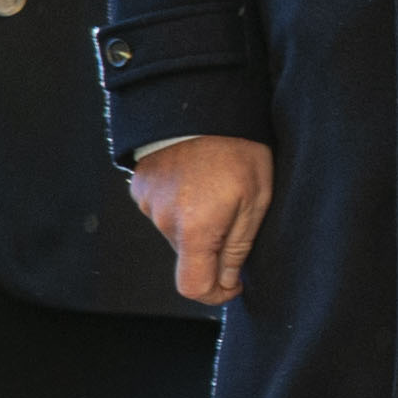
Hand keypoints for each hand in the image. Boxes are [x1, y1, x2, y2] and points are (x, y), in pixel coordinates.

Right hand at [130, 134, 271, 304]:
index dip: (215, 294)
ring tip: (217, 188)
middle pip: (188, 257)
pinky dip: (181, 205)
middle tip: (236, 215)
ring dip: (197, 223)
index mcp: (194, 229)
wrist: (203, 103)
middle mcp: (164, 221)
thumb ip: (238, 247)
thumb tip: (228, 282)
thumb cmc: (238, 149)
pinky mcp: (140, 188)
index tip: (234, 284)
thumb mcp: (256, 200)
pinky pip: (163, 210)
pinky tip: (197, 179)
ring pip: (177, 233)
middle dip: (212, 248)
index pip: (193, 287)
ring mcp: (148, 204)